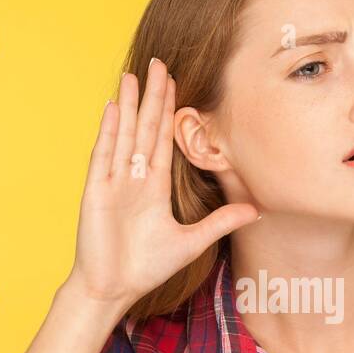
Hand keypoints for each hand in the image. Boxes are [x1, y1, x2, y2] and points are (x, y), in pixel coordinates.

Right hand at [66, 58, 259, 309]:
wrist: (113, 289)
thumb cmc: (145, 268)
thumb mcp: (192, 241)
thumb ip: (221, 221)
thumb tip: (256, 210)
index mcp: (154, 187)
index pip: (163, 140)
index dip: (169, 112)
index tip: (177, 84)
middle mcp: (134, 178)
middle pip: (145, 128)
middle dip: (152, 96)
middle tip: (159, 63)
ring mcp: (114, 182)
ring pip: (124, 134)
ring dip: (128, 105)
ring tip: (133, 75)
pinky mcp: (97, 191)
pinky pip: (104, 155)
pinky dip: (109, 131)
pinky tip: (113, 107)